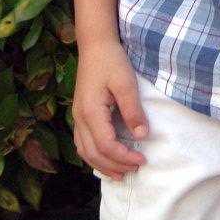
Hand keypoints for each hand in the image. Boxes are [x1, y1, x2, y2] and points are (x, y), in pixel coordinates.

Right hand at [71, 38, 148, 179]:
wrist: (95, 46)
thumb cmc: (112, 61)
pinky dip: (94, 156)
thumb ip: (133, 110)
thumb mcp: (126, 83)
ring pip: (84, 152)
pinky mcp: (80, 114)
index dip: (124, 157)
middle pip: (93, 154)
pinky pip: (82, 143)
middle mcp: (79, 118)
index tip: (142, 160)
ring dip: (102, 165)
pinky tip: (106, 159)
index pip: (106, 145)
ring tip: (121, 173)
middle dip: (115, 166)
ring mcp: (77, 117)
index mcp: (90, 111)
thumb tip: (142, 136)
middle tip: (136, 168)